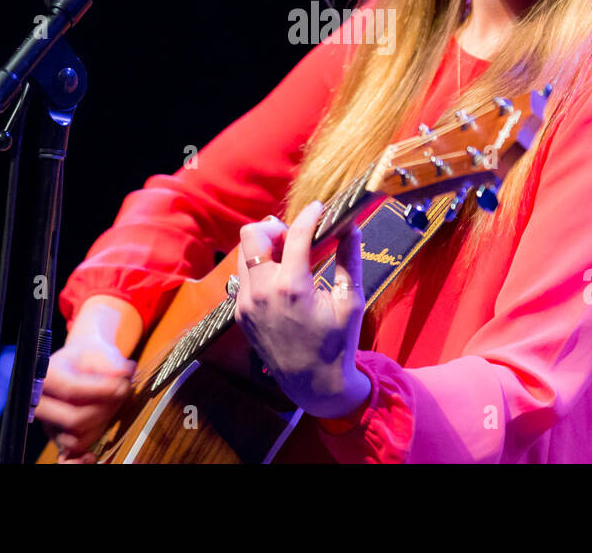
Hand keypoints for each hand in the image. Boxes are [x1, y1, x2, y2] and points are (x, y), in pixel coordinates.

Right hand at [33, 333, 134, 462]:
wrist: (83, 364)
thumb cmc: (91, 358)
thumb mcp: (101, 352)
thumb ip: (112, 362)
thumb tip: (124, 374)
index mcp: (46, 376)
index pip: (71, 390)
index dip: (101, 391)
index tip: (122, 386)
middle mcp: (41, 402)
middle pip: (73, 419)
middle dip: (104, 409)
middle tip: (121, 394)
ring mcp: (49, 423)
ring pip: (75, 438)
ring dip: (101, 425)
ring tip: (113, 406)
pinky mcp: (59, 437)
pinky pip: (66, 457)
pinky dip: (79, 460)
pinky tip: (92, 456)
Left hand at [233, 201, 370, 417]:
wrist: (314, 385)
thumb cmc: (337, 343)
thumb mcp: (350, 301)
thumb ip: (350, 259)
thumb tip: (351, 226)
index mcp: (291, 287)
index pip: (295, 234)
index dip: (310, 215)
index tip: (320, 207)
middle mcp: (261, 292)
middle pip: (251, 235)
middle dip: (274, 227)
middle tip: (295, 235)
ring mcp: (245, 303)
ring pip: (243, 254)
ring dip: (264, 247)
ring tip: (288, 255)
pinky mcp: (240, 314)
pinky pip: (243, 277)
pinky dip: (259, 268)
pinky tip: (280, 278)